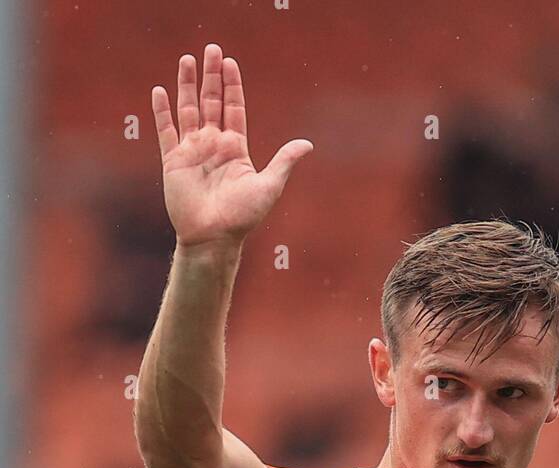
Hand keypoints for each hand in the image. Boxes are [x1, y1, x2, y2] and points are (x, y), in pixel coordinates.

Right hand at [150, 43, 312, 249]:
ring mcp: (193, 151)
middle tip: (211, 49)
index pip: (234, 108)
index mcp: (235, 148)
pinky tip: (160, 91)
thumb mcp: (269, 186)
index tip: (230, 63)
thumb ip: (284, 161)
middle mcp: (213, 146)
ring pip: (188, 110)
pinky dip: (162, 111)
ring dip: (187, 85)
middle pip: (211, 102)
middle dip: (211, 76)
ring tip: (187, 59)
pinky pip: (166, 131)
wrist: (214, 237)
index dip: (232, 86)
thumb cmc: (243, 217)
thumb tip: (307, 144)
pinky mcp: (173, 161)